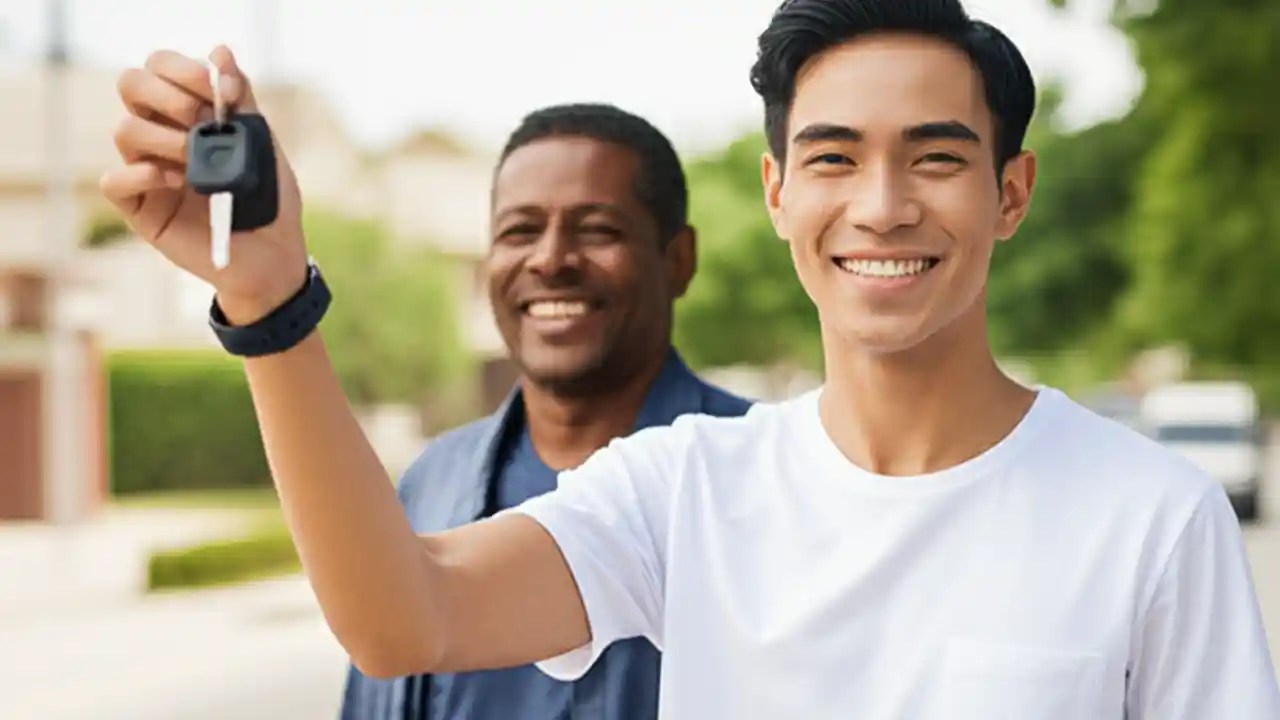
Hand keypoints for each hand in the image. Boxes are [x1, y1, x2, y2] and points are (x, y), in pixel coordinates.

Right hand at [100, 45, 307, 324]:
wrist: (273, 258)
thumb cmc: (269, 200)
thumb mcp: (261, 145)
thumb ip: (241, 100)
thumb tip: (221, 51)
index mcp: (188, 115)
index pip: (160, 67)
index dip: (181, 69)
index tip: (216, 89)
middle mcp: (162, 136)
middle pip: (131, 85)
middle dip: (166, 93)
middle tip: (202, 119)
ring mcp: (148, 171)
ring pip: (124, 130)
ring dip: (164, 137)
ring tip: (196, 161)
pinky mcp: (141, 209)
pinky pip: (113, 181)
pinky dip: (140, 173)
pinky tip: (175, 181)